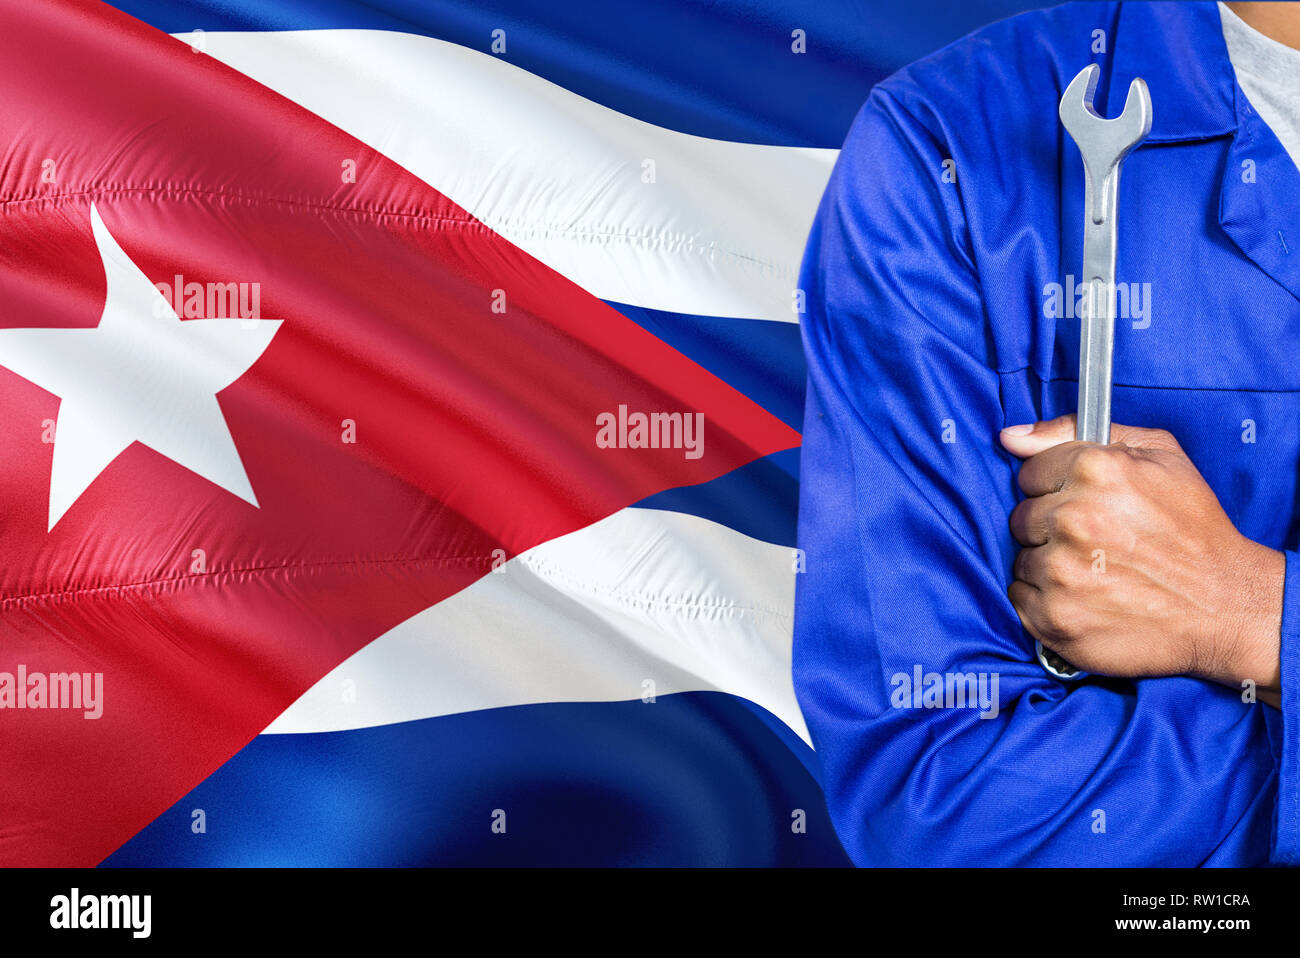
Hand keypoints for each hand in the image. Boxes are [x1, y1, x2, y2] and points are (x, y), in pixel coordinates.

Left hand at [1000, 415, 1282, 701]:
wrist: (1226, 606)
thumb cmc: (1194, 528)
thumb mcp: (1157, 454)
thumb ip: (1076, 431)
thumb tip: (1011, 436)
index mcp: (1096, 470)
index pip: (1030, 473)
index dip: (1057, 488)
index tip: (1085, 504)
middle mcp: (1074, 519)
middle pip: (1022, 517)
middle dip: (1052, 527)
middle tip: (1096, 542)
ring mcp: (1061, 572)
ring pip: (1021, 558)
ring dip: (1049, 564)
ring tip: (1096, 571)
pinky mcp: (1054, 617)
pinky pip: (1019, 597)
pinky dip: (1044, 599)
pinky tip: (1084, 597)